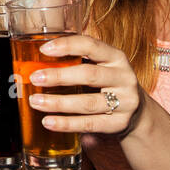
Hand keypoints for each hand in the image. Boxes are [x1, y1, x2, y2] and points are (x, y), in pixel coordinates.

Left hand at [26, 34, 146, 137]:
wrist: (136, 113)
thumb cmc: (107, 84)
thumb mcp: (100, 67)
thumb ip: (76, 62)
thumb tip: (33, 64)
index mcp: (116, 57)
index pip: (91, 45)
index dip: (67, 45)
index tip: (43, 49)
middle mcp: (124, 78)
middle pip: (89, 75)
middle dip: (59, 76)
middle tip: (35, 78)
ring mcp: (125, 102)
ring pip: (88, 103)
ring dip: (58, 103)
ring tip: (36, 101)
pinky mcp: (119, 124)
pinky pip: (89, 124)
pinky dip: (66, 124)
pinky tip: (48, 121)